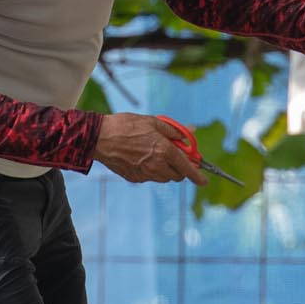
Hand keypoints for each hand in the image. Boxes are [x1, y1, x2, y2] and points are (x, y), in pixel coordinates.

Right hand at [93, 113, 208, 184]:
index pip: (188, 169)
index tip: (205, 181)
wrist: (99, 138)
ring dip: (166, 170)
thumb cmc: (126, 126)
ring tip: (154, 153)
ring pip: (163, 177)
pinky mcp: (134, 178)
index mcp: (165, 151)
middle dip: (180, 168)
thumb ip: (175, 131)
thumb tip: (191, 132)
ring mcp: (145, 174)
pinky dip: (151, 170)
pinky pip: (149, 177)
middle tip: (175, 155)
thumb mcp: (153, 122)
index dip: (198, 176)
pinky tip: (141, 157)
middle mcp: (157, 166)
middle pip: (177, 175)